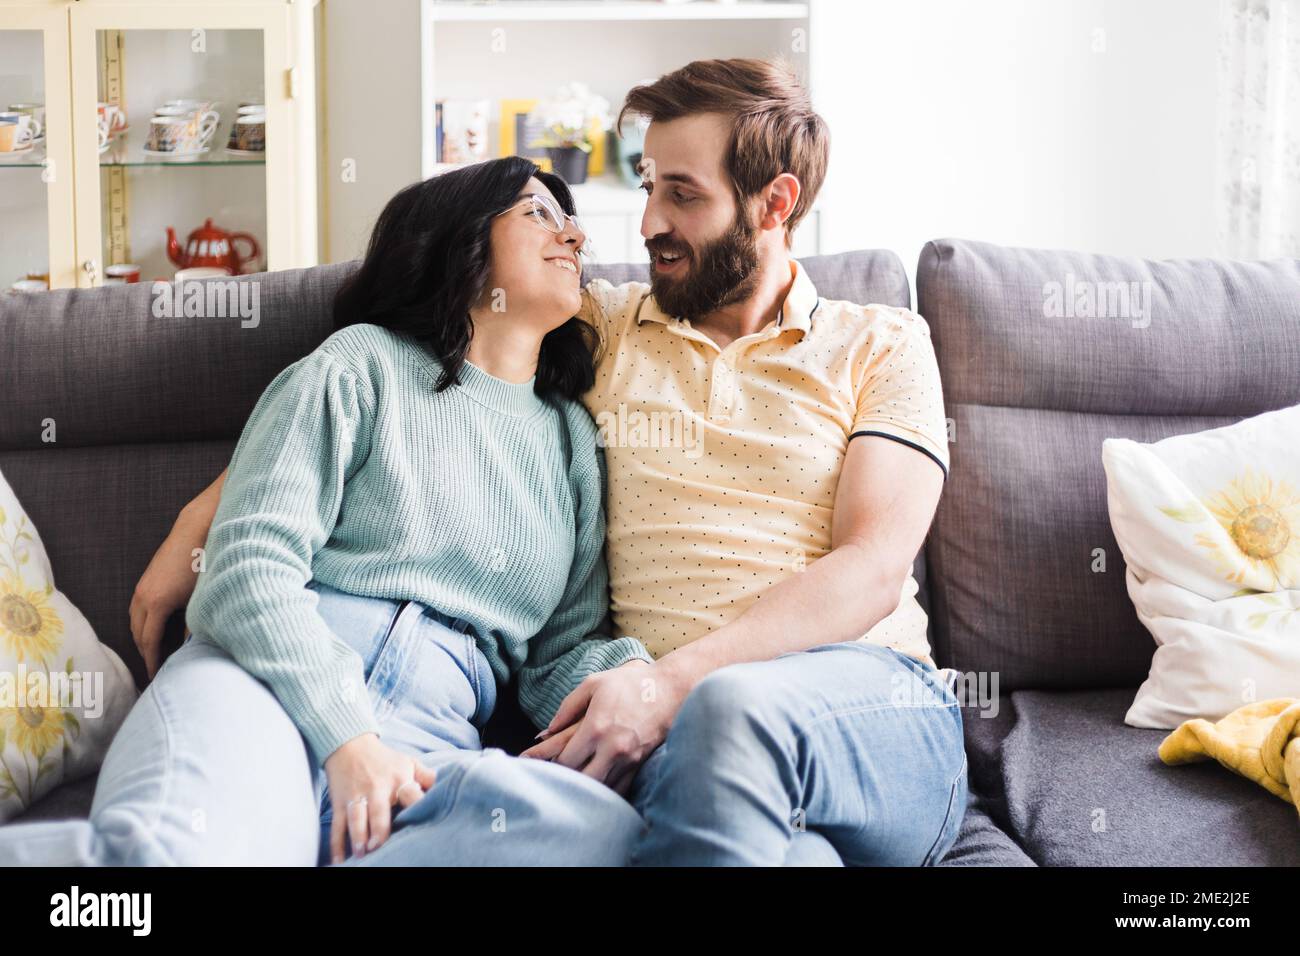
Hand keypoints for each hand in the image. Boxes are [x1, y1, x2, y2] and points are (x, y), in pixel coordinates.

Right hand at [129, 505, 209, 678]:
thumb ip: (193, 625)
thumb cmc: (203, 563)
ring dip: (142, 637)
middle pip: (137, 633)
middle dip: (145, 652)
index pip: (149, 641)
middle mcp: (143, 596)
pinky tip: (155, 628)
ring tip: (155, 652)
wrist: (195, 530)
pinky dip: (142, 622)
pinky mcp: (145, 581)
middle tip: (156, 669)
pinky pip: (137, 609)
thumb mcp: (201, 599)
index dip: (152, 661)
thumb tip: (190, 648)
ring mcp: (141, 587)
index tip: (156, 676)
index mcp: (156, 603)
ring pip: (135, 621)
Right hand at [323, 733, 436, 862]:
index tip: (418, 822)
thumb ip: (428, 778)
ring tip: (361, 852)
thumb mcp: (409, 762)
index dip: (416, 806)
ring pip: (356, 817)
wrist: (349, 743)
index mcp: (399, 780)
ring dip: (357, 835)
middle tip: (378, 846)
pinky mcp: (339, 802)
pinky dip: (336, 843)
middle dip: (379, 828)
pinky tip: (338, 859)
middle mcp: (377, 788)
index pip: (411, 794)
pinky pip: (337, 825)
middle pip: (379, 810)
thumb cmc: (385, 759)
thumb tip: (451, 786)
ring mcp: (356, 796)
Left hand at [520, 659, 688, 792]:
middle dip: (562, 780)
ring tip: (566, 785)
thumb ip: (567, 707)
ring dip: (582, 788)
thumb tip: (546, 730)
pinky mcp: (639, 765)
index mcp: (596, 727)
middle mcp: (611, 748)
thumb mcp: (593, 684)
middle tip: (547, 777)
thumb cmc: (629, 683)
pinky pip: (618, 789)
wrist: (670, 690)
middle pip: (580, 779)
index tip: (531, 763)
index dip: (545, 764)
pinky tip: (593, 790)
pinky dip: (603, 792)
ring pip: (598, 788)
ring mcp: (627, 759)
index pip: (565, 759)